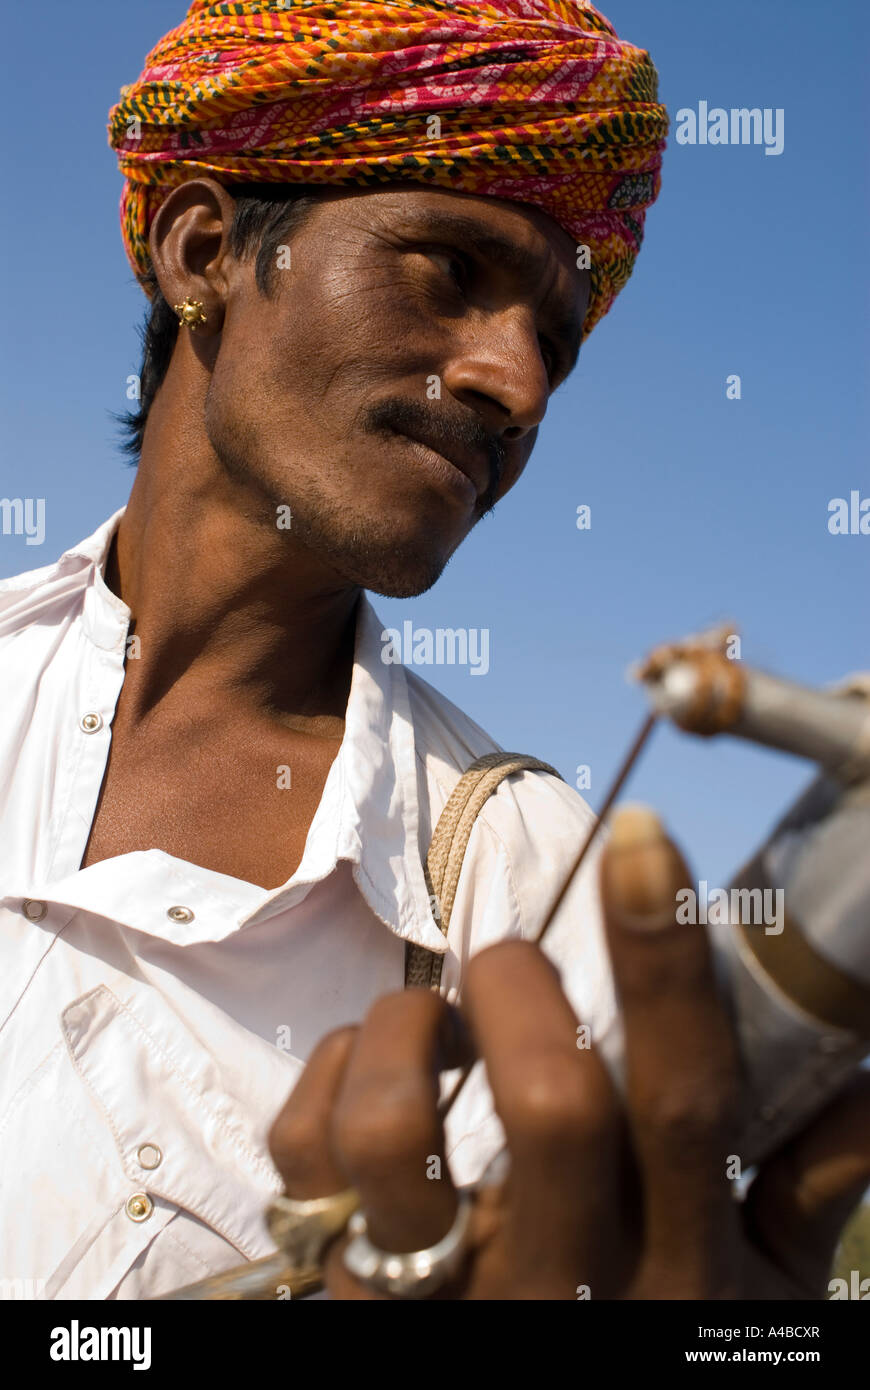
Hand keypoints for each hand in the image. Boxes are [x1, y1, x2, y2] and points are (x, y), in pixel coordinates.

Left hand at [267, 805, 869, 1298]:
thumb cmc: (656, 1348)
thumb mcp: (757, 1303)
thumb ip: (810, 1188)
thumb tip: (865, 1063)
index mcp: (677, 1273)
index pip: (683, 1102)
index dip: (667, 962)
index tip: (643, 841)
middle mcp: (560, 1287)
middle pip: (551, 1105)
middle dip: (527, 987)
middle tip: (513, 962)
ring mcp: (439, 1296)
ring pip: (401, 1130)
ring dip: (412, 1028)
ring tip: (434, 1020)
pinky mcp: (337, 1289)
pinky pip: (305, 1156)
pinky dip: (332, 1070)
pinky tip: (371, 1066)